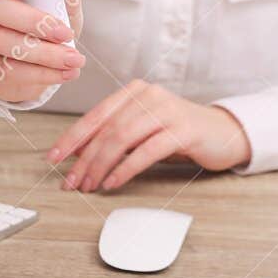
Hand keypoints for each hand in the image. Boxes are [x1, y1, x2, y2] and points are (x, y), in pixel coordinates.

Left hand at [46, 80, 252, 188]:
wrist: (224, 133)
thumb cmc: (178, 133)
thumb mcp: (143, 130)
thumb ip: (115, 136)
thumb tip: (78, 154)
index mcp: (133, 92)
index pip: (95, 115)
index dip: (71, 138)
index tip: (53, 158)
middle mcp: (148, 95)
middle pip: (106, 129)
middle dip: (83, 159)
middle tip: (70, 182)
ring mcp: (166, 110)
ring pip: (122, 138)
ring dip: (100, 165)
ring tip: (89, 185)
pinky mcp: (183, 130)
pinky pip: (146, 151)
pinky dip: (125, 168)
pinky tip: (113, 182)